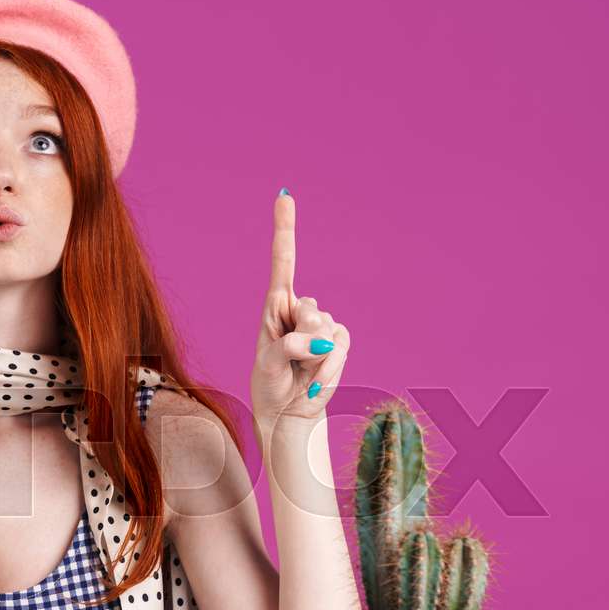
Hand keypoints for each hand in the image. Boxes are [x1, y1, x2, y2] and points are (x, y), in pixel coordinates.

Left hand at [250, 190, 350, 425]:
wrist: (289, 414)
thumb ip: (288, 347)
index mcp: (274, 307)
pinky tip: (315, 383)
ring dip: (314, 359)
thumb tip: (318, 341)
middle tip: (292, 362)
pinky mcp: (338, 341)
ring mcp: (322, 325)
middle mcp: (298, 310)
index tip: (284, 195)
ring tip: (301, 374)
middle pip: (310, 310)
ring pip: (326, 329)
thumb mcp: (268, 366)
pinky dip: (329, 368)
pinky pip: (340, 346)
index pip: (284, 262)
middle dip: (302, 339)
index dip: (286, 229)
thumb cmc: (270, 387)